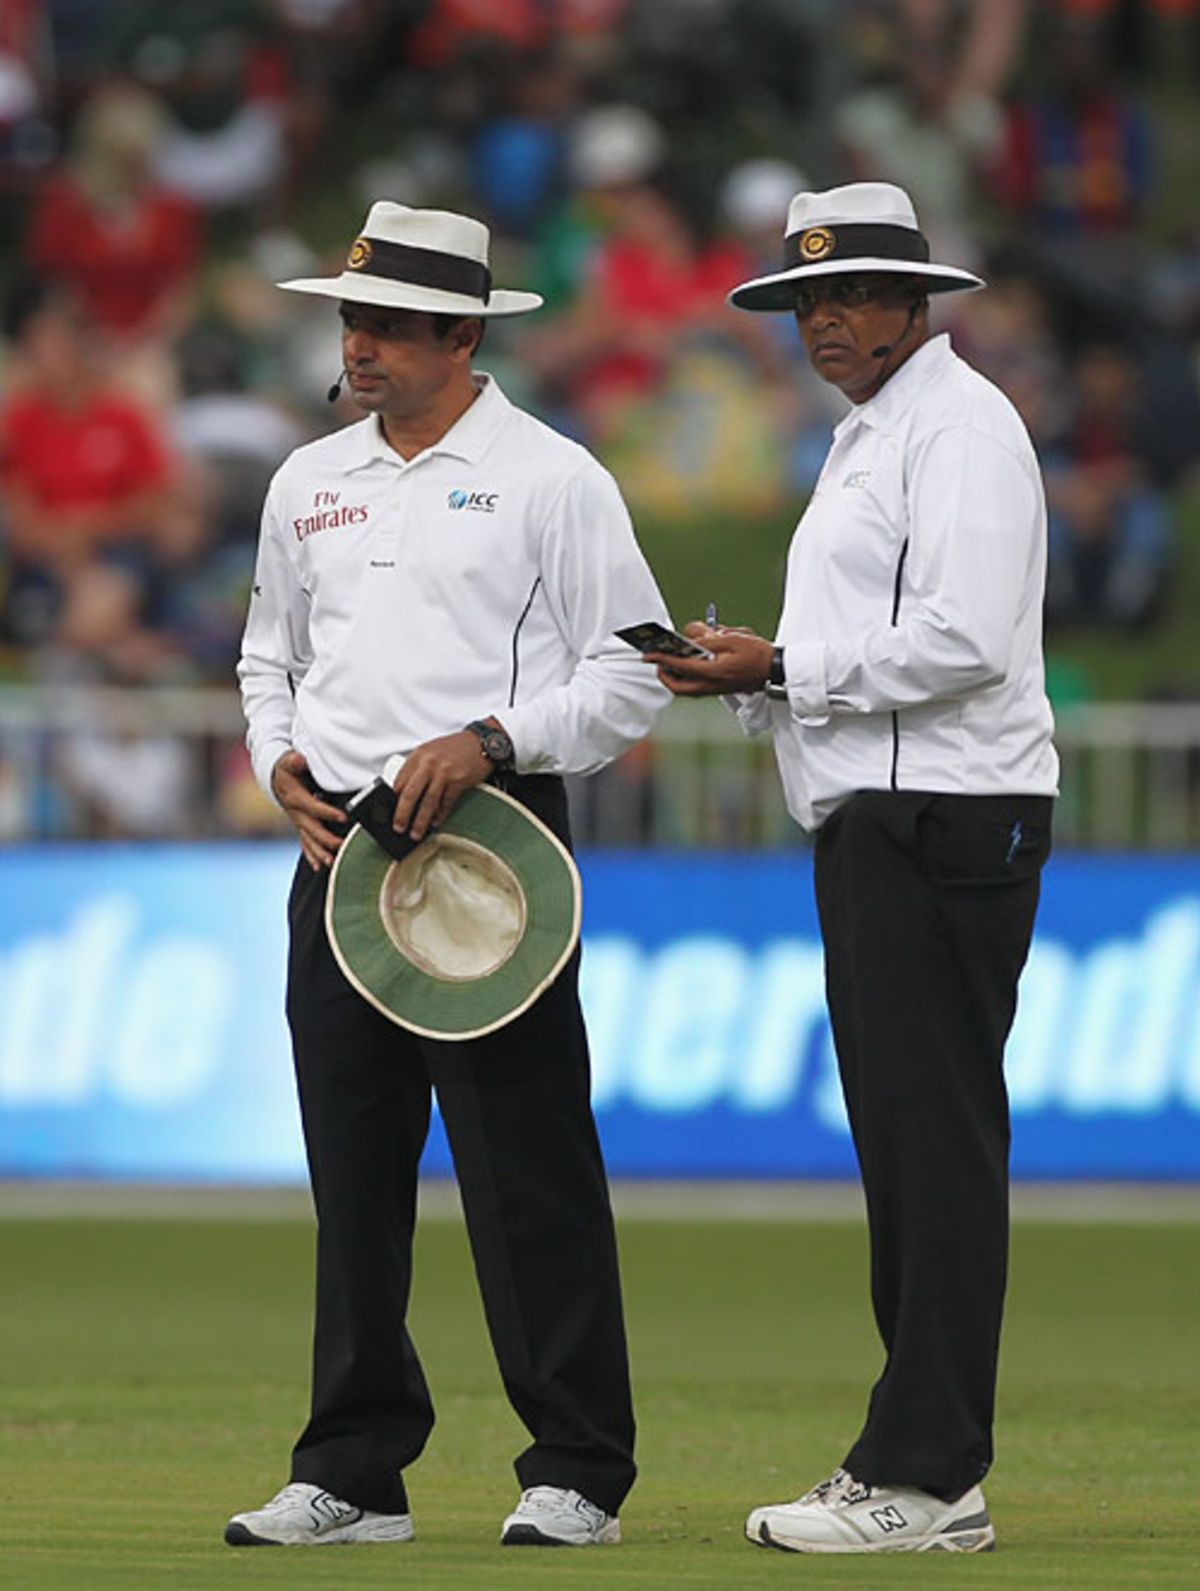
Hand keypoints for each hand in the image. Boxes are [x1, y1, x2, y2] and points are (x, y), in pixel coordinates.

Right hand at [271, 750, 346, 870]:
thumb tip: (299, 759)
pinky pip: (305, 843)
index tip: (343, 817)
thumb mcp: (289, 761)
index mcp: (295, 798)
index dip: (327, 812)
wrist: (275, 778)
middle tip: (341, 845)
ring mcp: (297, 822)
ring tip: (331, 862)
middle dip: (325, 839)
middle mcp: (295, 813)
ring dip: (319, 852)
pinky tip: (319, 866)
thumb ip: (294, 761)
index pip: (312, 807)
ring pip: (308, 840)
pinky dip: (312, 855)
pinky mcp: (300, 826)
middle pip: (311, 829)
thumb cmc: (286, 769)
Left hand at [391, 730, 492, 840]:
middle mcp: (429, 763)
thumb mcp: (430, 751)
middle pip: (410, 794)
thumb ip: (417, 767)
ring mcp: (444, 772)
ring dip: (421, 821)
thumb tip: (404, 791)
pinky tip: (435, 822)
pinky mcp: (458, 781)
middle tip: (399, 827)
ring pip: (427, 802)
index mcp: (418, 755)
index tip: (391, 811)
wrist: (480, 742)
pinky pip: (446, 803)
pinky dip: (440, 815)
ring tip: (416, 833)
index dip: (393, 799)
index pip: (399, 780)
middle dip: (402, 815)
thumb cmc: (456, 747)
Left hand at [648, 621, 774, 696]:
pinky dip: (688, 675)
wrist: (775, 671)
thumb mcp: (732, 639)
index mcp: (712, 673)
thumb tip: (690, 636)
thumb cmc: (757, 654)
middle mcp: (710, 686)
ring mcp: (714, 690)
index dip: (660, 659)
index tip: (647, 654)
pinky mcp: (718, 690)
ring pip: (685, 688)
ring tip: (674, 659)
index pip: (679, 666)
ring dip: (675, 676)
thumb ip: (708, 638)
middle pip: (677, 687)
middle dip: (664, 674)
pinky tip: (694, 660)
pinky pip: (696, 686)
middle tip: (658, 660)